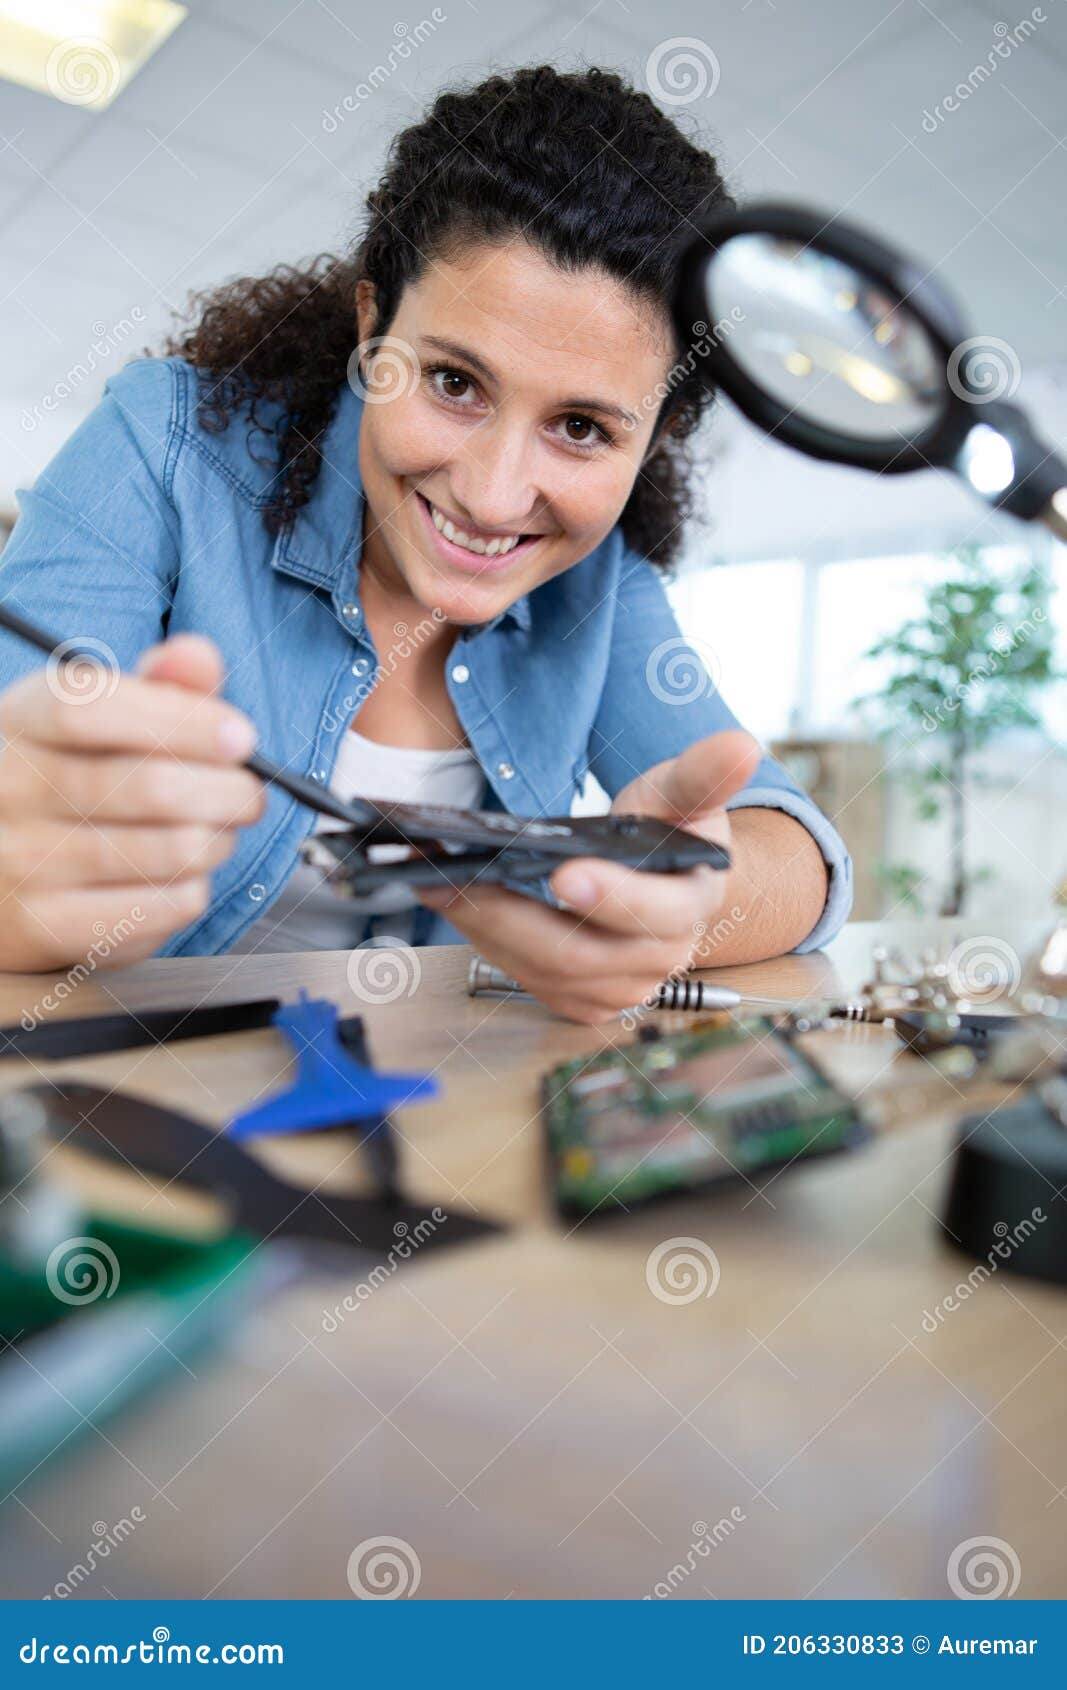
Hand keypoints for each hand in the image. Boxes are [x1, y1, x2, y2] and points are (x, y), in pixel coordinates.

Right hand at [0, 634, 263, 970]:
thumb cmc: (63, 783)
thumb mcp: (97, 721)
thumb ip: (157, 686)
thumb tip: (198, 658)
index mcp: (23, 721)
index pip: (93, 709)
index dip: (183, 720)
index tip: (239, 736)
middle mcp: (11, 789)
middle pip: (150, 787)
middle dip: (229, 791)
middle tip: (248, 795)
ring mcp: (23, 861)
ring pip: (172, 851)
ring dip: (218, 842)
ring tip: (214, 833)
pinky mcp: (47, 925)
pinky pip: (162, 907)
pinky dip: (193, 890)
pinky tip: (178, 878)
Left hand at [417, 729, 760, 1022]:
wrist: (664, 884)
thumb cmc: (670, 833)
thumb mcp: (685, 795)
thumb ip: (705, 773)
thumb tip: (742, 745)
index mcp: (690, 907)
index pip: (652, 913)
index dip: (610, 896)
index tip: (566, 872)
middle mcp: (656, 962)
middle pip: (574, 953)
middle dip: (507, 914)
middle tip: (455, 875)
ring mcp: (616, 989)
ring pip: (539, 968)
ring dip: (482, 926)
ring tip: (434, 879)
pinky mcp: (578, 999)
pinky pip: (523, 977)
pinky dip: (484, 939)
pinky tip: (450, 900)